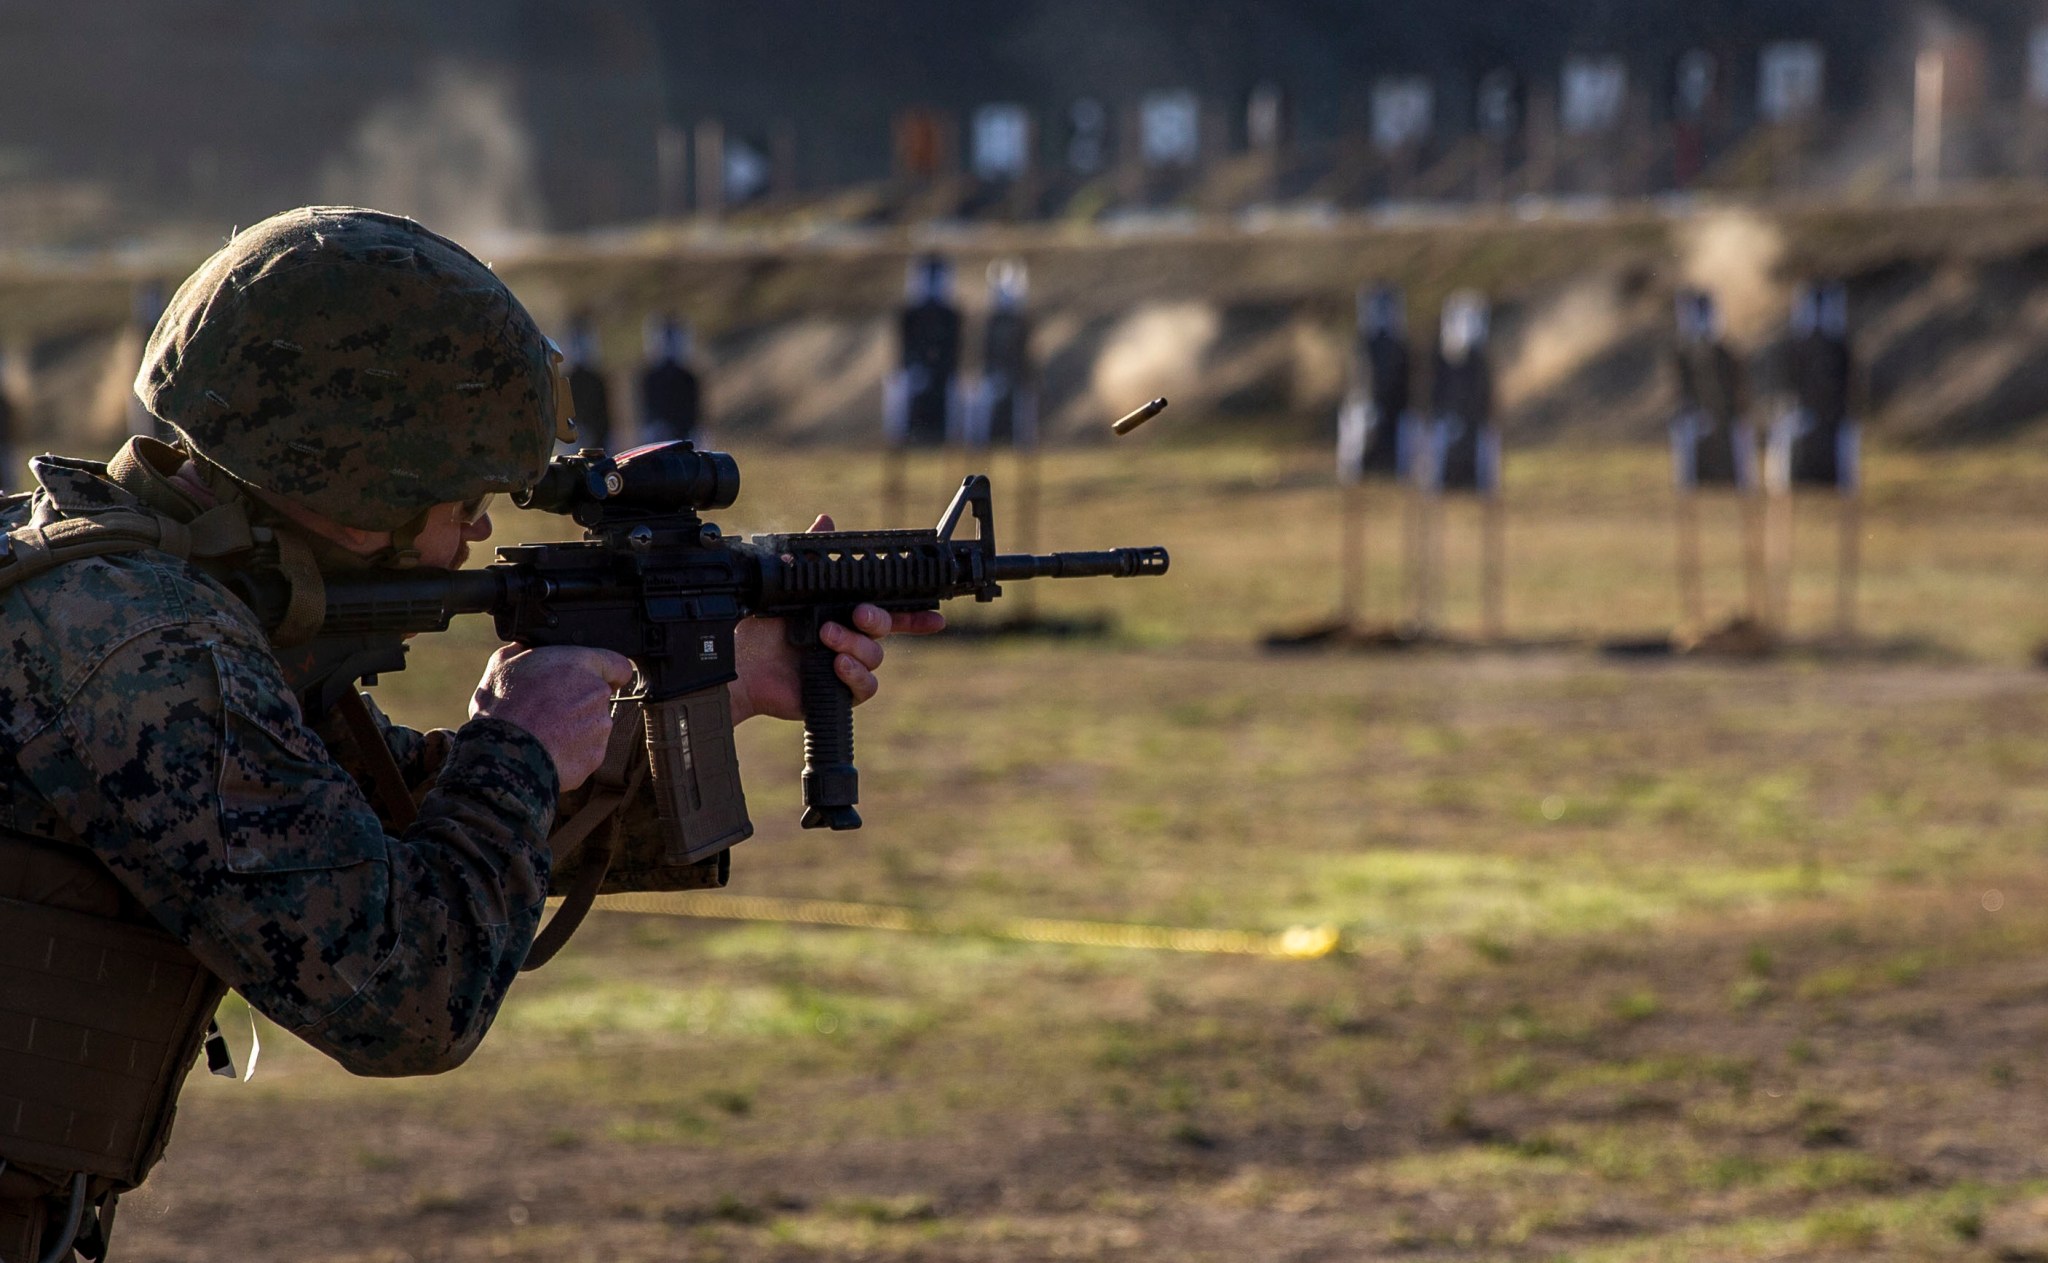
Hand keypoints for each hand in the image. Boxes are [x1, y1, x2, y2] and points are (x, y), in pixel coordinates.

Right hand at [469, 644, 635, 790]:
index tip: (598, 679)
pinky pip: (587, 750)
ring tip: (544, 732)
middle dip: (580, 701)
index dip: (609, 672)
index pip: (619, 665)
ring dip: (576, 727)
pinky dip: (572, 751)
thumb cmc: (502, 707)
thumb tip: (530, 647)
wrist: (503, 755)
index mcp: (580, 664)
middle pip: (599, 696)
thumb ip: (527, 650)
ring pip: (593, 724)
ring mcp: (599, 727)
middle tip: (550, 708)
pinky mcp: (595, 756)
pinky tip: (548, 749)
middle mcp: (597, 693)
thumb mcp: (503, 663)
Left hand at [728, 514, 946, 723]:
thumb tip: (826, 520)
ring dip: (853, 644)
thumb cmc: (759, 629)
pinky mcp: (840, 692)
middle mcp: (849, 640)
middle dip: (876, 618)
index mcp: (843, 614)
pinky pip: (866, 685)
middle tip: (857, 614)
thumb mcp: (787, 585)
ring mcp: (847, 667)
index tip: (935, 614)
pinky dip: (855, 674)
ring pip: (875, 654)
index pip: (887, 612)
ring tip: (825, 637)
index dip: (914, 614)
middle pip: (885, 627)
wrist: (741, 665)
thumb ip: (812, 557)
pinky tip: (836, 665)